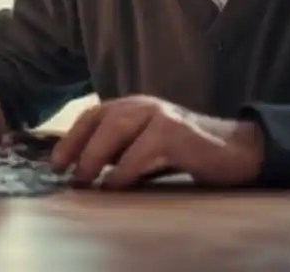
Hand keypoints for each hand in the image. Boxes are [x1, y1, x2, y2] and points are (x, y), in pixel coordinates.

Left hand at [50, 96, 264, 188]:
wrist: (234, 150)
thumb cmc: (185, 153)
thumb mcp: (145, 147)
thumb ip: (119, 151)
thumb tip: (82, 170)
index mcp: (133, 107)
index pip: (93, 115)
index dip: (71, 137)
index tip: (55, 163)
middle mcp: (144, 105)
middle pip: (100, 119)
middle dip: (77, 146)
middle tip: (66, 174)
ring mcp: (161, 115)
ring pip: (116, 128)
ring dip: (94, 156)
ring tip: (84, 180)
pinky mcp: (176, 132)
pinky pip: (141, 149)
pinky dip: (124, 169)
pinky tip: (114, 184)